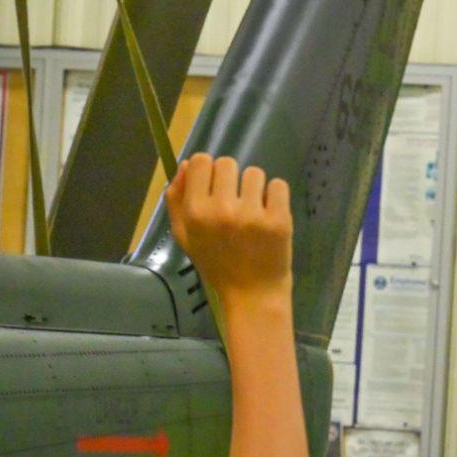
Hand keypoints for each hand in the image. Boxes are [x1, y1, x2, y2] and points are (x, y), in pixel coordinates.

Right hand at [165, 154, 292, 305]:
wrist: (251, 294)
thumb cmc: (216, 264)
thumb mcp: (185, 236)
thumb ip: (177, 200)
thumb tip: (186, 165)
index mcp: (196, 213)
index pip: (201, 162)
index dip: (207, 171)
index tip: (213, 187)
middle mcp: (222, 210)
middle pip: (227, 163)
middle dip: (230, 179)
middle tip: (234, 202)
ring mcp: (252, 214)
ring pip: (254, 173)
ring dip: (253, 189)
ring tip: (252, 212)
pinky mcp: (279, 219)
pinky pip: (278, 185)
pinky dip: (274, 197)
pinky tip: (268, 215)